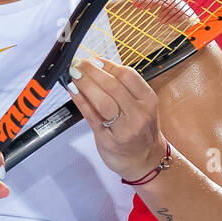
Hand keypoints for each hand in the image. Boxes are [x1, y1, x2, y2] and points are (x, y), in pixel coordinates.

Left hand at [66, 56, 167, 182]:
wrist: (146, 161)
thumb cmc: (141, 131)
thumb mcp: (141, 107)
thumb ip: (124, 89)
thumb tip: (98, 68)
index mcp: (148, 100)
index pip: (128, 76)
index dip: (108, 65)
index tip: (94, 59)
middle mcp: (138, 114)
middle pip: (113, 86)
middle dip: (93, 72)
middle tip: (80, 64)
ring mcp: (124, 128)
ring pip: (102, 101)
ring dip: (85, 84)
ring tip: (74, 75)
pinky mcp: (108, 139)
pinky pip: (91, 116)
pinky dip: (80, 101)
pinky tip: (73, 91)